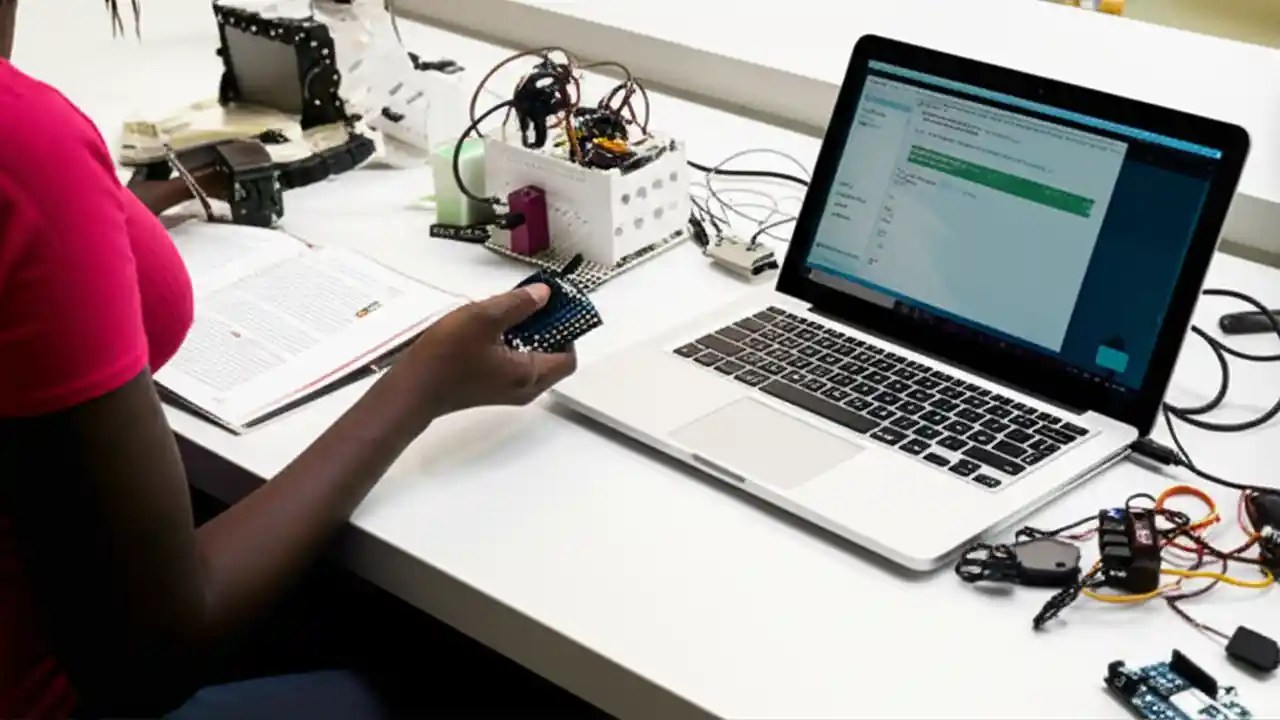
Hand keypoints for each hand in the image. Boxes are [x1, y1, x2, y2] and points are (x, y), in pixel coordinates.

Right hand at [400, 284, 577, 416]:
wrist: (412, 388)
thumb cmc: (445, 357)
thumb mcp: (484, 317)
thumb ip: (518, 303)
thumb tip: (544, 295)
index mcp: (529, 375)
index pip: (569, 357)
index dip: (568, 331)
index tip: (558, 307)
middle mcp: (524, 389)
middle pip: (554, 360)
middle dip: (550, 331)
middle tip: (536, 305)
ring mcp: (506, 391)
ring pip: (533, 362)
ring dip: (530, 336)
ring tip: (512, 312)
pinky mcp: (490, 388)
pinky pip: (515, 366)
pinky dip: (514, 346)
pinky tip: (494, 328)